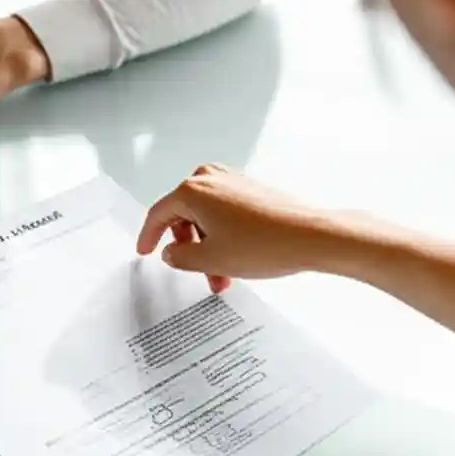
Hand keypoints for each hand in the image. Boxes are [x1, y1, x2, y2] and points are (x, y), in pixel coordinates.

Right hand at [137, 165, 341, 292]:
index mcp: (193, 190)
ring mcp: (233, 181)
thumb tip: (172, 252)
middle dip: (189, 249)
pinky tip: (235, 260)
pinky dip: (224, 236)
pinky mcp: (251, 189)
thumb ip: (179, 256)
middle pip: (184, 216)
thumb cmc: (264, 244)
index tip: (145, 250)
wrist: (309, 237)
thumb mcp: (209, 259)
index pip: (158, 213)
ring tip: (223, 276)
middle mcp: (211, 179)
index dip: (148, 236)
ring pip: (206, 218)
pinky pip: (225, 214)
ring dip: (209, 247)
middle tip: (199, 274)